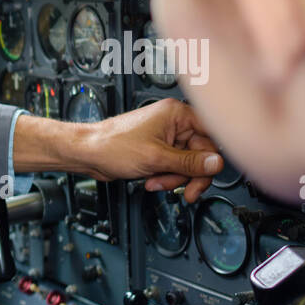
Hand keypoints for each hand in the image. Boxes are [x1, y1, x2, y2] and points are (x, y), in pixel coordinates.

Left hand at [79, 98, 222, 202]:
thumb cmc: (111, 146)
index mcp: (177, 114)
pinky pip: (173, 166)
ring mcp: (165, 137)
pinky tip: (152, 179)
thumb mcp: (156, 158)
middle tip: (187, 190)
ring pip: (187, 163)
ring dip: (175, 178)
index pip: (211, 135)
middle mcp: (173, 122)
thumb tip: (216, 164)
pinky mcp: (157, 150)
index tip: (209, 173)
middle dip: (189, 174)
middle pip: (200, 153)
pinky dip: (166, 177)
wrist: (88, 154)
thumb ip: (189, 163)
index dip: (211, 157)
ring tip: (156, 181)